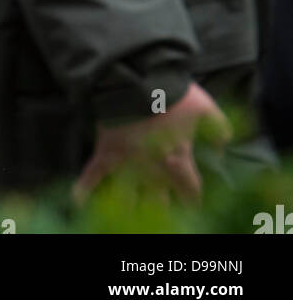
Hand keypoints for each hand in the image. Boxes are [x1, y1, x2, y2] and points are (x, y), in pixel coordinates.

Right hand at [73, 81, 230, 204]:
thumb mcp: (205, 107)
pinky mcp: (106, 152)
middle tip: (162, 216)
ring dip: (127, 210)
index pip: (190, 193)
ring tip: (127, 221)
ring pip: (127, 199)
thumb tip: (222, 147)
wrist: (137, 78)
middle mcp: (153, 171)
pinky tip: (77, 201)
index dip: (193, 198)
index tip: (192, 201)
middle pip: (159, 204)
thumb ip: (219, 129)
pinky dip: (83, 188)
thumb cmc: (173, 93)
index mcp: (178, 162)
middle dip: (162, 211)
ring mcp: (127, 164)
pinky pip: (92, 174)